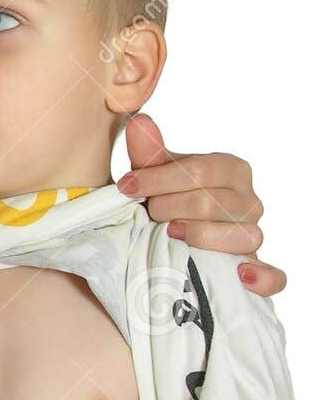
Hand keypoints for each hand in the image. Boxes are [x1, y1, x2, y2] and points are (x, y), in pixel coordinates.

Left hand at [118, 112, 284, 294]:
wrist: (173, 237)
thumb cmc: (168, 201)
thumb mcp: (156, 177)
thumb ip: (149, 154)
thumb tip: (139, 122)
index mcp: (231, 170)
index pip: (199, 170)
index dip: (158, 179)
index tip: (126, 187)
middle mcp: (249, 200)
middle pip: (209, 203)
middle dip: (167, 209)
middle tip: (147, 214)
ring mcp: (254, 234)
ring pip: (238, 235)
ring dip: (196, 238)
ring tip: (170, 236)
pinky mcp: (257, 267)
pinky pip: (273, 275)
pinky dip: (261, 277)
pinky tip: (240, 276)